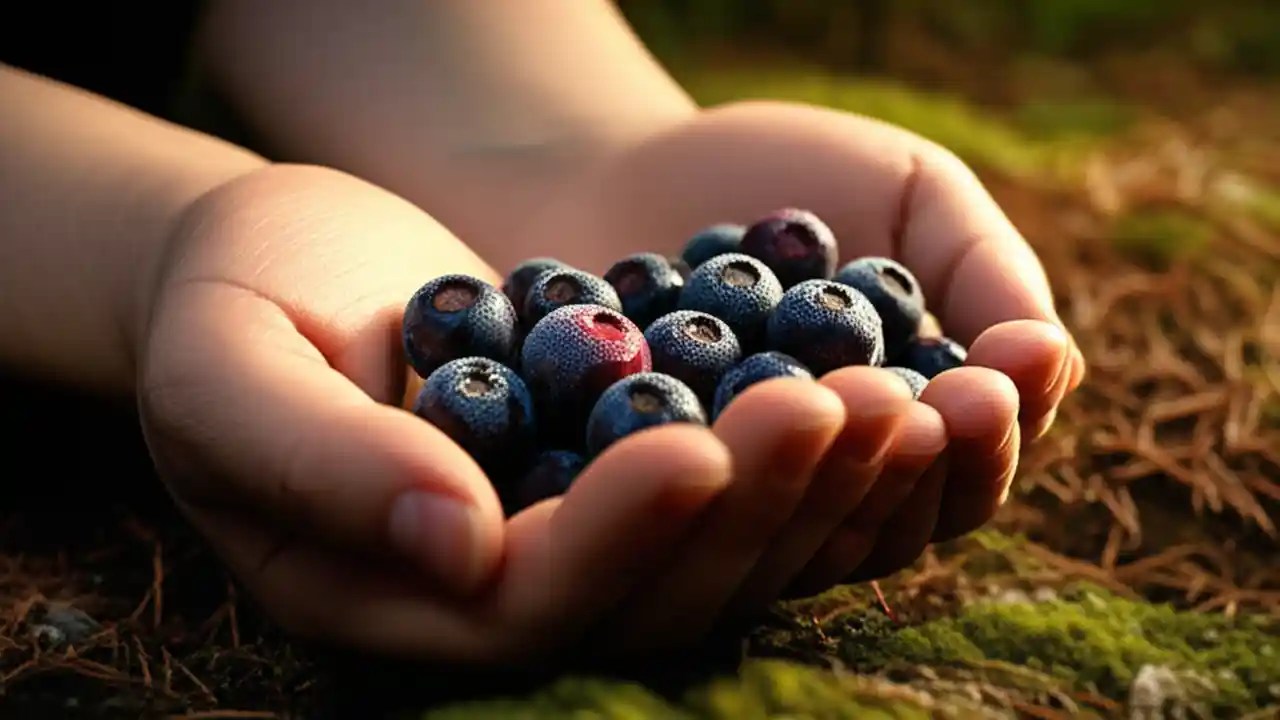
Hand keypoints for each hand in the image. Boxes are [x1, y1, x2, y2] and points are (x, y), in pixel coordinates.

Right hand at [134, 164, 884, 662]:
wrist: (280, 261)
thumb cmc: (227, 307)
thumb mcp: (228, 376)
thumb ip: (318, 464)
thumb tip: (453, 543)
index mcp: (394, 597)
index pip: (528, 602)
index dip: (619, 534)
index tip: (696, 446)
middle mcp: (499, 591)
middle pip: (653, 589)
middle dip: (754, 507)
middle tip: (843, 409)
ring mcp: (573, 533)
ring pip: (718, 548)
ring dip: (812, 483)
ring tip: (895, 397)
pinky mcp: (625, 473)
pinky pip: (730, 478)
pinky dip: (805, 441)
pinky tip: (877, 374)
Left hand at [494, 100, 1084, 630]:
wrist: (620, 168)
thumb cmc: (784, 176)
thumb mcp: (909, 193)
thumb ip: (984, 268)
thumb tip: (1050, 357)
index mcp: (908, 434)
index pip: (966, 467)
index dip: (991, 432)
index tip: (999, 375)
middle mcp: (823, 491)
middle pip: (889, 522)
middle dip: (919, 465)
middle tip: (929, 402)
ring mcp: (727, 507)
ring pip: (790, 537)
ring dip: (817, 479)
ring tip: (827, 408)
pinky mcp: (627, 503)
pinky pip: (666, 507)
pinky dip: (687, 473)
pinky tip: (697, 436)